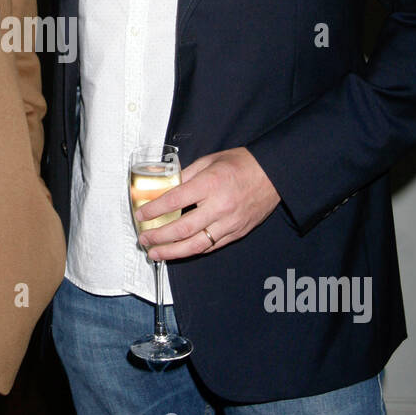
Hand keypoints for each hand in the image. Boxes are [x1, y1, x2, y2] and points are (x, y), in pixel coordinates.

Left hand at [136, 147, 279, 259]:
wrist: (275, 174)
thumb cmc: (242, 164)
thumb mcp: (210, 161)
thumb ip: (186, 176)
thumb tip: (164, 188)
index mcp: (210, 184)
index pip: (174, 201)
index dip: (153, 210)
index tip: (140, 214)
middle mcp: (219, 206)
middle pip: (182, 229)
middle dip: (158, 237)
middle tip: (143, 239)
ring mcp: (229, 223)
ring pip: (195, 244)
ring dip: (172, 252)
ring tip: (155, 253)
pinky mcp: (237, 233)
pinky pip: (211, 246)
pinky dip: (192, 250)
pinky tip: (178, 251)